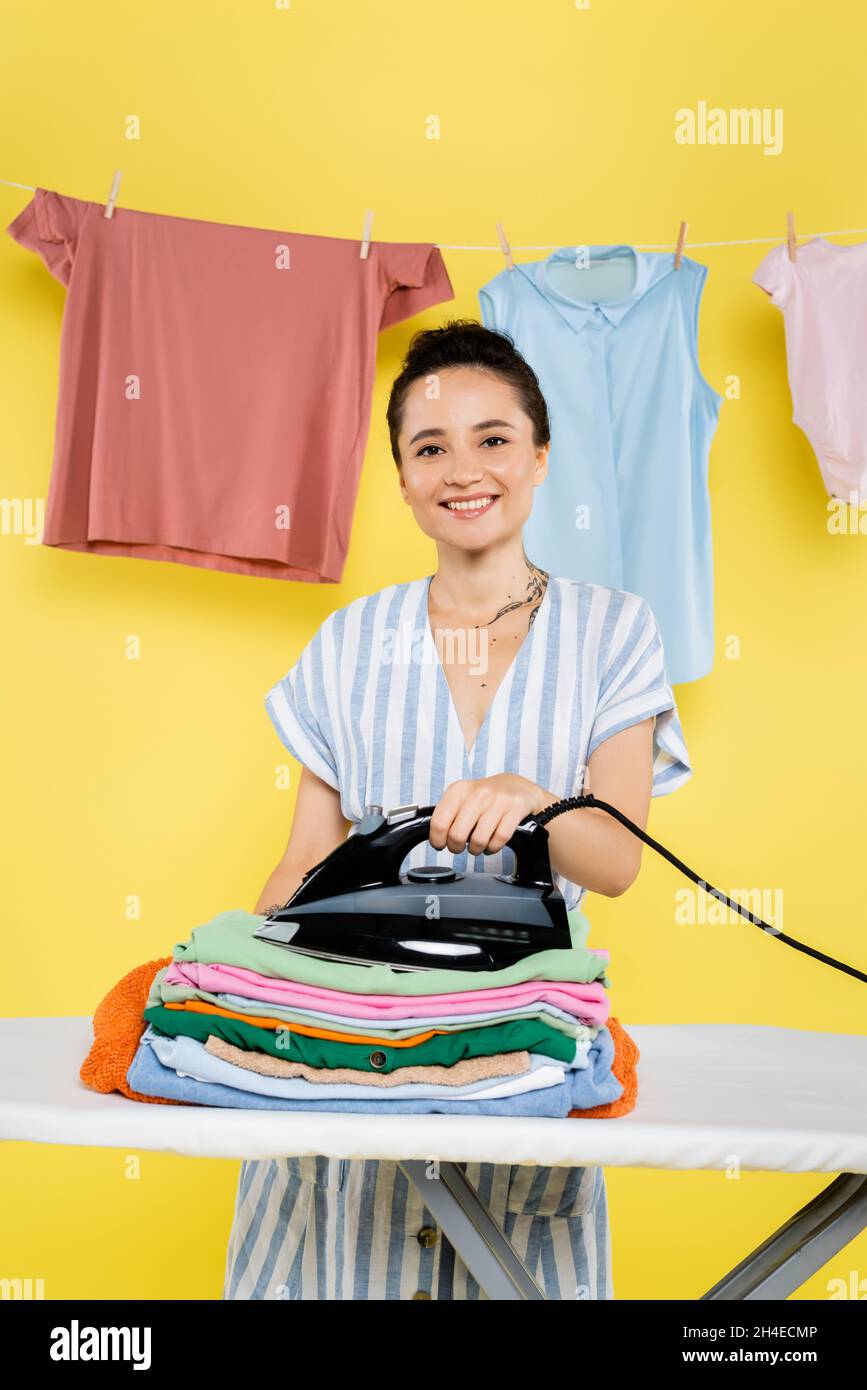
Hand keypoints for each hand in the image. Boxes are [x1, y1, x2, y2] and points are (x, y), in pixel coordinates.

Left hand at [429, 774, 550, 856]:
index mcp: (459, 790)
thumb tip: (434, 837)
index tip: (441, 843)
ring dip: (476, 849)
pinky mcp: (515, 809)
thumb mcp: (463, 798)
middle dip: (457, 847)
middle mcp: (478, 793)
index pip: (439, 822)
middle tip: (460, 846)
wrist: (518, 788)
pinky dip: (493, 848)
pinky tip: (492, 842)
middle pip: (457, 835)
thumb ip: (447, 815)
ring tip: (478, 844)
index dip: (437, 840)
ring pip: (478, 840)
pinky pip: (499, 840)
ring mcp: (498, 800)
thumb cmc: (486, 798)